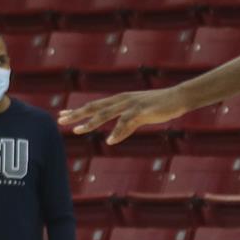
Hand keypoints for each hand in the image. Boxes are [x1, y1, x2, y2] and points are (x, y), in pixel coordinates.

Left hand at [58, 84, 193, 145]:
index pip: (94, 105)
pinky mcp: (142, 111)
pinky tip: (110, 141)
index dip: (78, 111)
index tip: (62, 115)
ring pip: (106, 114)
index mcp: (119, 100)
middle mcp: (121, 100)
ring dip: (91, 123)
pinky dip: (118, 132)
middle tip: (61, 120)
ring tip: (78, 131)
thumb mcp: (138, 118)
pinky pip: (127, 122)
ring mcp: (131, 105)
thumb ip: (125, 127)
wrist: (178, 97)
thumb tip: (113, 140)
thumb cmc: (158, 107)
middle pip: (95, 107)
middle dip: (77, 114)